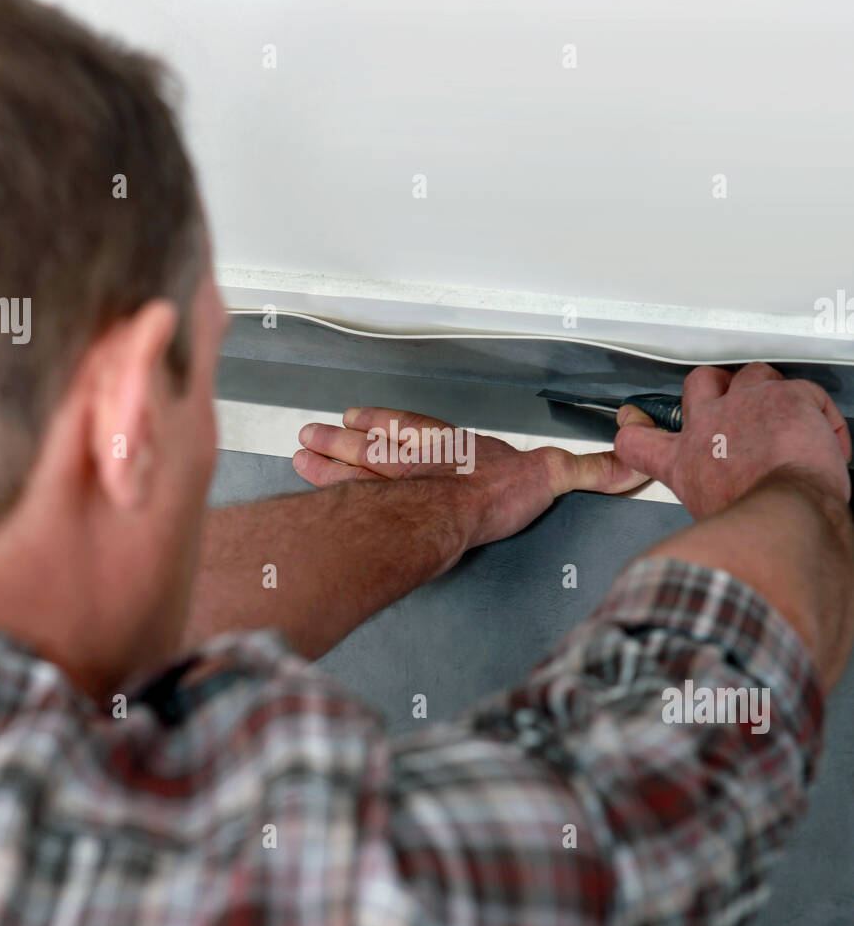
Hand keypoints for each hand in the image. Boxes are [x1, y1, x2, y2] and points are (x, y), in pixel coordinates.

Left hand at [294, 405, 644, 547]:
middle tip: (308, 437)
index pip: (414, 430)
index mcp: (451, 449)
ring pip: (351, 466)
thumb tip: (626, 467)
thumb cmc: (498, 491)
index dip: (388, 424)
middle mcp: (416, 462)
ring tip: (298, 454)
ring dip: (325, 461)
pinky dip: (328, 482)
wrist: (465, 510)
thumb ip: (588, 471)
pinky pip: (349, 489)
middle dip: (341, 444)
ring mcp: (392, 482)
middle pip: (372, 448)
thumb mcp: (552, 475)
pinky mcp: (380, 502)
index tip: (360, 415)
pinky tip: (308, 475)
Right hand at [614, 363, 851, 519]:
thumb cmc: (754, 525)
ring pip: (752, 373)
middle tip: (735, 405)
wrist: (782, 517)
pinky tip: (828, 437)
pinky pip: (807, 393)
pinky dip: (821, 414)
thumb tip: (729, 510)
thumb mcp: (710, 517)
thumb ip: (712, 498)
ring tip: (787, 416)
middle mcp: (708, 427)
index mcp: (684, 462)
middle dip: (716, 387)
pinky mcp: (784, 397)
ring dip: (769, 391)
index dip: (637, 431)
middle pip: (699, 383)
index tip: (639, 428)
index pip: (638, 440)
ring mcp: (745, 405)